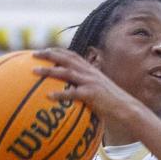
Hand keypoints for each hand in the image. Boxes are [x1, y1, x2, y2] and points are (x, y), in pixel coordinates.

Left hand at [31, 47, 145, 126]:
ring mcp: (90, 82)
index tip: (44, 50)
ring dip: (49, 71)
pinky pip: (72, 93)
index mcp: (90, 70)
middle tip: (33, 55)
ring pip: (66, 72)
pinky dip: (60, 94)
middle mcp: (89, 72)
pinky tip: (49, 96)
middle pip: (66, 59)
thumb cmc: (112, 104)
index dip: (58, 51)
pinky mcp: (91, 94)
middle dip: (49, 54)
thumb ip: (86, 88)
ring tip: (35, 71)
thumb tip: (73, 92)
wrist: (126, 109)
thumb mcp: (99, 90)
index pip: (72, 55)